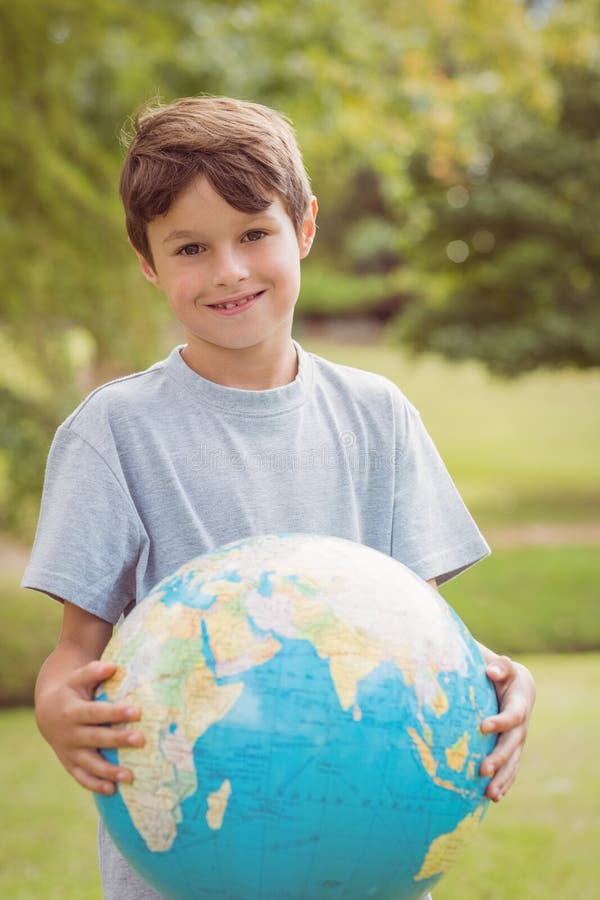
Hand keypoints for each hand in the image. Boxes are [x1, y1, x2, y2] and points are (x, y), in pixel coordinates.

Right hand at [36, 659, 144, 794]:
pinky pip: (82, 777)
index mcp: (73, 711)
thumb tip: (113, 666)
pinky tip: (113, 790)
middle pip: (96, 738)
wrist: (47, 713)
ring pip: (90, 764)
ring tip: (130, 776)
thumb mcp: (77, 679)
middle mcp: (70, 734)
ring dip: (109, 771)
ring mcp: (69, 752)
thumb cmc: (71, 692)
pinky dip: (95, 785)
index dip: (115, 712)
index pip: (96, 713)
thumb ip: (94, 672)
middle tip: (141, 740)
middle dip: (118, 740)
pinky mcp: (70, 764)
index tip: (137, 711)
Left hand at [479, 654, 535, 801]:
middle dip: (498, 758)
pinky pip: (511, 769)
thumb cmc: (503, 673)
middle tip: (482, 770)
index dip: (499, 721)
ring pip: (513, 763)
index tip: (482, 726)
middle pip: (512, 745)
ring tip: (489, 794)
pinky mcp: (513, 751)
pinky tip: (493, 797)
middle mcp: (522, 727)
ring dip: (502, 779)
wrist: (518, 687)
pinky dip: (504, 784)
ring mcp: (518, 741)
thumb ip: (500, 667)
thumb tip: (492, 671)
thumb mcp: (504, 667)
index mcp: (519, 705)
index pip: (512, 715)